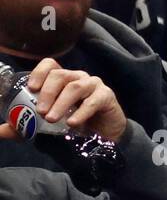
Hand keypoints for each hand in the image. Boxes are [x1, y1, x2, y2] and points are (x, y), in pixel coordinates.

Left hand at [0, 58, 127, 142]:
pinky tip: (72, 123)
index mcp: (63, 79)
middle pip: (60, 76)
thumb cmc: (77, 123)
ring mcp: (94, 85)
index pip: (50, 65)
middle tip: (40, 111)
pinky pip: (93, 101)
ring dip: (61, 103)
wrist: (107, 134)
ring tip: (52, 119)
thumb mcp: (50, 123)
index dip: (40, 73)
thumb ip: (26, 125)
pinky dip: (81, 112)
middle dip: (47, 93)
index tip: (31, 89)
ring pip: (75, 87)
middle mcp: (78, 77)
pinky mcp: (107, 96)